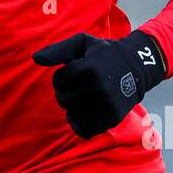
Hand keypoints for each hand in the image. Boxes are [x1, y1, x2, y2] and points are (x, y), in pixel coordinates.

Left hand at [32, 30, 165, 138]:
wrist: (137, 66)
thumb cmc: (104, 54)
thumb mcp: (82, 43)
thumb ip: (58, 50)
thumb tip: (35, 58)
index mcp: (89, 68)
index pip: (59, 79)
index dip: (62, 76)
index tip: (73, 72)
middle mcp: (97, 88)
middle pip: (62, 98)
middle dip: (66, 91)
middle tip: (79, 85)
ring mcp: (105, 105)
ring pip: (71, 113)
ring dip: (73, 106)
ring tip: (85, 96)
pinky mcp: (111, 119)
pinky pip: (83, 129)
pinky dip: (80, 122)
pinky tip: (86, 111)